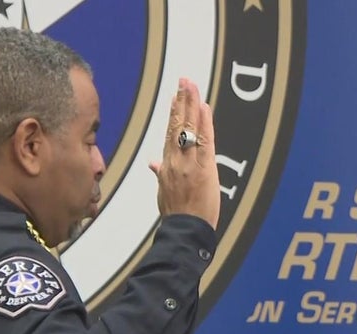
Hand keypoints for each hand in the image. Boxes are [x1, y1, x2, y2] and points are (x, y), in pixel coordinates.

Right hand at [149, 78, 220, 228]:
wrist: (184, 229)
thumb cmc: (176, 214)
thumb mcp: (163, 191)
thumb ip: (159, 173)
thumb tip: (151, 163)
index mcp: (167, 165)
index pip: (169, 133)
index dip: (173, 113)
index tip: (175, 96)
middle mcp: (175, 160)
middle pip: (177, 125)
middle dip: (181, 101)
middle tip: (184, 80)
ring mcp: (188, 163)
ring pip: (189, 128)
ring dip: (191, 105)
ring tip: (192, 86)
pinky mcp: (203, 169)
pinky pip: (204, 141)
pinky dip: (204, 123)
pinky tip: (204, 108)